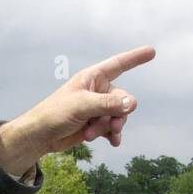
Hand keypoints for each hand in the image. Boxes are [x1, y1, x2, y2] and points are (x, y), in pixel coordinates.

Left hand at [0, 45, 155, 174]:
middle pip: (122, 99)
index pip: (118, 64)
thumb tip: (132, 103)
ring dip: (110, 126)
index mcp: (92, 78)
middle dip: (116, 114)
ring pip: (118, 115)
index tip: (152, 51)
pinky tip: (113, 142)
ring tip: (93, 135)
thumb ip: (108, 104)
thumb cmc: (55, 114)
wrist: (40, 136)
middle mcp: (97, 91)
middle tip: (110, 126)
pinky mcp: (95, 124)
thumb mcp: (82, 106)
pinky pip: (113, 127)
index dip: (135, 58)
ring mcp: (97, 108)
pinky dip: (113, 134)